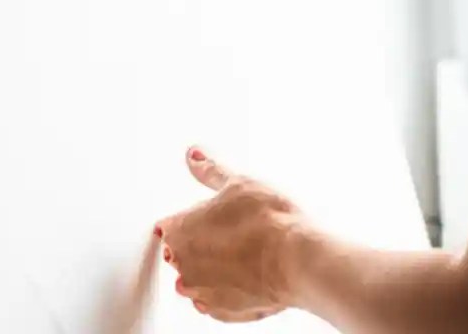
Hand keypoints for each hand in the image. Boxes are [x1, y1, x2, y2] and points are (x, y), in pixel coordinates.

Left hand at [155, 147, 309, 323]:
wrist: (298, 260)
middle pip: (181, 254)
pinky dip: (227, 291)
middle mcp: (184, 265)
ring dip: (211, 270)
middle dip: (199, 245)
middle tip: (230, 234)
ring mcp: (203, 292)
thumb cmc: (268, 221)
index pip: (169, 225)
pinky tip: (245, 279)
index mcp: (179, 231)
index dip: (188, 219)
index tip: (207, 218)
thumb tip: (194, 155)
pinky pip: (217, 302)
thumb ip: (210, 171)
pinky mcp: (225, 312)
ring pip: (197, 280)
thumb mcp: (237, 182)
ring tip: (241, 256)